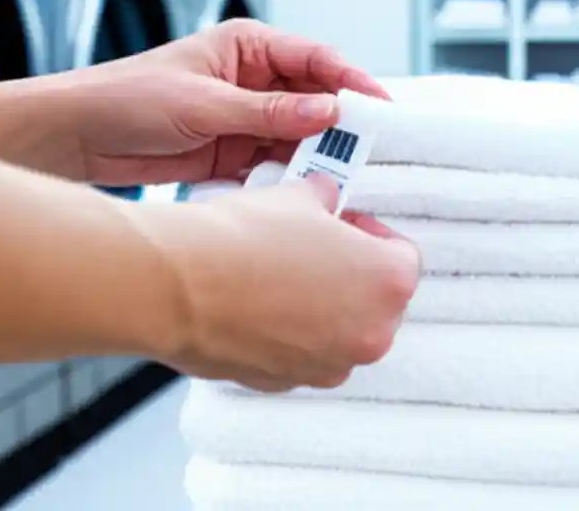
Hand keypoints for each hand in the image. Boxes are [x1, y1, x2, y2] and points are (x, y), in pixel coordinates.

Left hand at [63, 19, 389, 185]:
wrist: (75, 138)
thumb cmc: (127, 99)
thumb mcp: (203, 104)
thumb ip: (268, 111)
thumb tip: (329, 111)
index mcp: (247, 46)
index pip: (315, 58)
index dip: (351, 81)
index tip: (380, 108)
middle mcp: (252, 78)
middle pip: (314, 98)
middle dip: (341, 124)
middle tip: (372, 152)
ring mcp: (245, 117)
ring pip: (299, 135)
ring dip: (317, 155)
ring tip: (344, 179)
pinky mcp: (233, 152)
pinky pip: (276, 163)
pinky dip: (290, 177)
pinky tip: (305, 193)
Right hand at [137, 175, 420, 391]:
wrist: (175, 283)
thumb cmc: (240, 238)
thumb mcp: (297, 196)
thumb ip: (325, 199)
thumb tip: (324, 196)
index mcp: (388, 284)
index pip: (403, 256)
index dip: (372, 236)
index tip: (346, 226)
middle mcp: (370, 334)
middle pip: (376, 301)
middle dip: (350, 275)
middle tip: (313, 249)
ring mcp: (329, 365)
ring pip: (339, 331)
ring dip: (321, 308)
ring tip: (278, 276)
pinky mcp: (287, 382)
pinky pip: (302, 354)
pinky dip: (288, 334)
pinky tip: (256, 305)